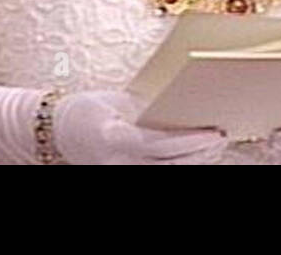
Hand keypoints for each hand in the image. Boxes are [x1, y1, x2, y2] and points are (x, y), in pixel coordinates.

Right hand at [53, 90, 228, 164]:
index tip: (213, 132)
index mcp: (114, 138)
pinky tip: (194, 160)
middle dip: (200, 155)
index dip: (190, 141)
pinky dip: (178, 168)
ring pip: (166, 176)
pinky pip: (157, 176)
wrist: (59, 132)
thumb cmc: (88, 110)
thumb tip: (184, 108)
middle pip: (169, 165)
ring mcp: (120, 174)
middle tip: (220, 139)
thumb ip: (149, 108)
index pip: (161, 144)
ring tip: (213, 149)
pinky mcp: (123, 177)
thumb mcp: (118, 101)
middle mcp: (117, 163)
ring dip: (194, 164)